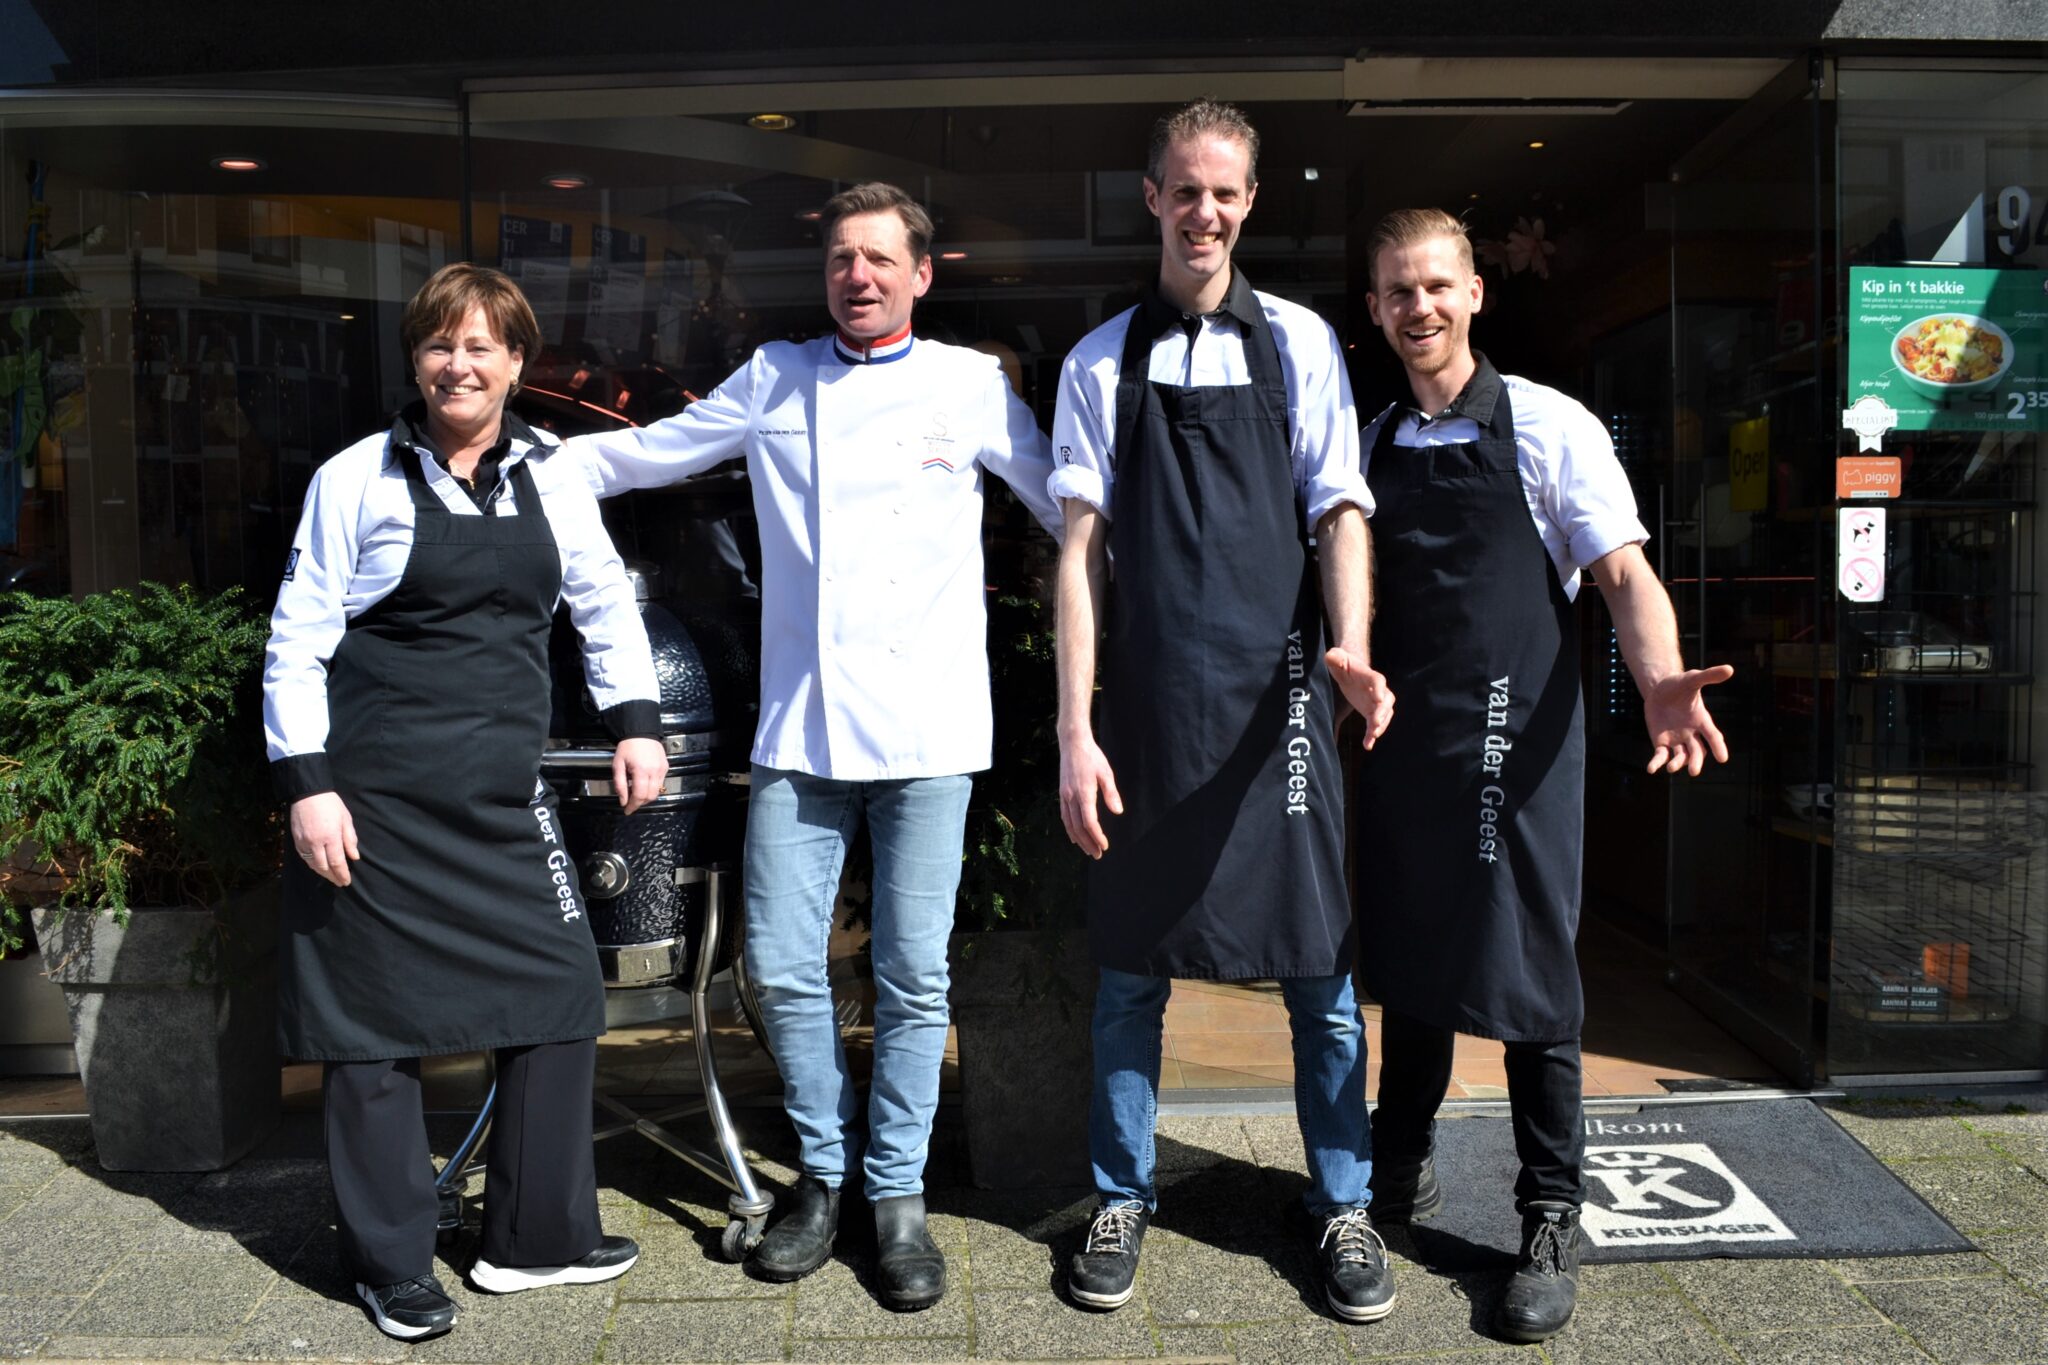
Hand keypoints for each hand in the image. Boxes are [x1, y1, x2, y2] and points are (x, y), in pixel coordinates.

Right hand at [290, 792, 359, 887]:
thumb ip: (350, 839)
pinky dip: (312, 865)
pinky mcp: (296, 841)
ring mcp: (304, 842)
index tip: (346, 882)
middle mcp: (316, 843)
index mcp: (331, 837)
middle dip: (333, 877)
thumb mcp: (345, 818)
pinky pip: (304, 858)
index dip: (342, 874)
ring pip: (312, 865)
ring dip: (322, 873)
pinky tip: (319, 866)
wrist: (307, 793)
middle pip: (324, 867)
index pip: (337, 862)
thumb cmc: (330, 804)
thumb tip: (354, 857)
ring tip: (331, 877)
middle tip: (340, 882)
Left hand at [612, 738, 668, 814]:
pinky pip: (660, 783)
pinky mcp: (666, 767)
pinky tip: (644, 782)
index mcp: (641, 770)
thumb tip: (623, 800)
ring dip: (646, 796)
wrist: (640, 731)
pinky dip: (652, 787)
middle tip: (630, 802)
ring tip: (636, 791)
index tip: (627, 810)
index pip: (639, 795)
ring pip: (657, 791)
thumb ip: (620, 784)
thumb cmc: (627, 747)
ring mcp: (662, 769)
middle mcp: (654, 771)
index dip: (633, 806)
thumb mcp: (618, 765)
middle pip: (650, 796)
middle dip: (640, 802)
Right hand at [1058, 730, 1123, 859]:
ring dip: (1079, 840)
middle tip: (1098, 855)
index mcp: (1084, 792)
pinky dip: (1070, 830)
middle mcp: (1071, 797)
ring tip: (1088, 850)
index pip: (1089, 822)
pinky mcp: (1062, 794)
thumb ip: (1111, 794)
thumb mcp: (1106, 773)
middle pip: (1078, 827)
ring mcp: (1065, 796)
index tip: (1105, 846)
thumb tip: (1118, 812)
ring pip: (1070, 824)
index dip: (1096, 836)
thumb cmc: (1092, 757)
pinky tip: (1075, 837)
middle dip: (1088, 843)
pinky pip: (1065, 816)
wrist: (1072, 743)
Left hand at [1324, 647, 1394, 750]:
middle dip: (1382, 712)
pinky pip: (1375, 725)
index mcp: (1370, 676)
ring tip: (1373, 737)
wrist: (1350, 671)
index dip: (1380, 689)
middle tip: (1376, 723)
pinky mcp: (1372, 712)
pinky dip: (1372, 735)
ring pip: (1384, 715)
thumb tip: (1331, 656)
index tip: (1379, 698)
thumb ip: (1335, 657)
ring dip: (1380, 726)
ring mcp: (1377, 703)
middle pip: (1386, 701)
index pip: (1378, 681)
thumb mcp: (1337, 658)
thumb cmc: (1343, 663)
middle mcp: (1378, 690)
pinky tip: (1367, 746)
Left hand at [1644, 665, 1733, 775]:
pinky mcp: (1661, 742)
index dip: (1718, 747)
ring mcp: (1677, 740)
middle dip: (1696, 761)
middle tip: (1694, 771)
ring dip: (1677, 763)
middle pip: (1697, 751)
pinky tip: (1651, 769)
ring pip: (1680, 756)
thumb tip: (1730, 668)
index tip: (1723, 759)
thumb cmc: (1679, 684)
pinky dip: (1656, 763)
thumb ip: (1709, 676)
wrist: (1659, 689)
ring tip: (1672, 768)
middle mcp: (1691, 734)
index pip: (1713, 736)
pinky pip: (1660, 756)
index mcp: (1702, 720)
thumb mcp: (1692, 679)